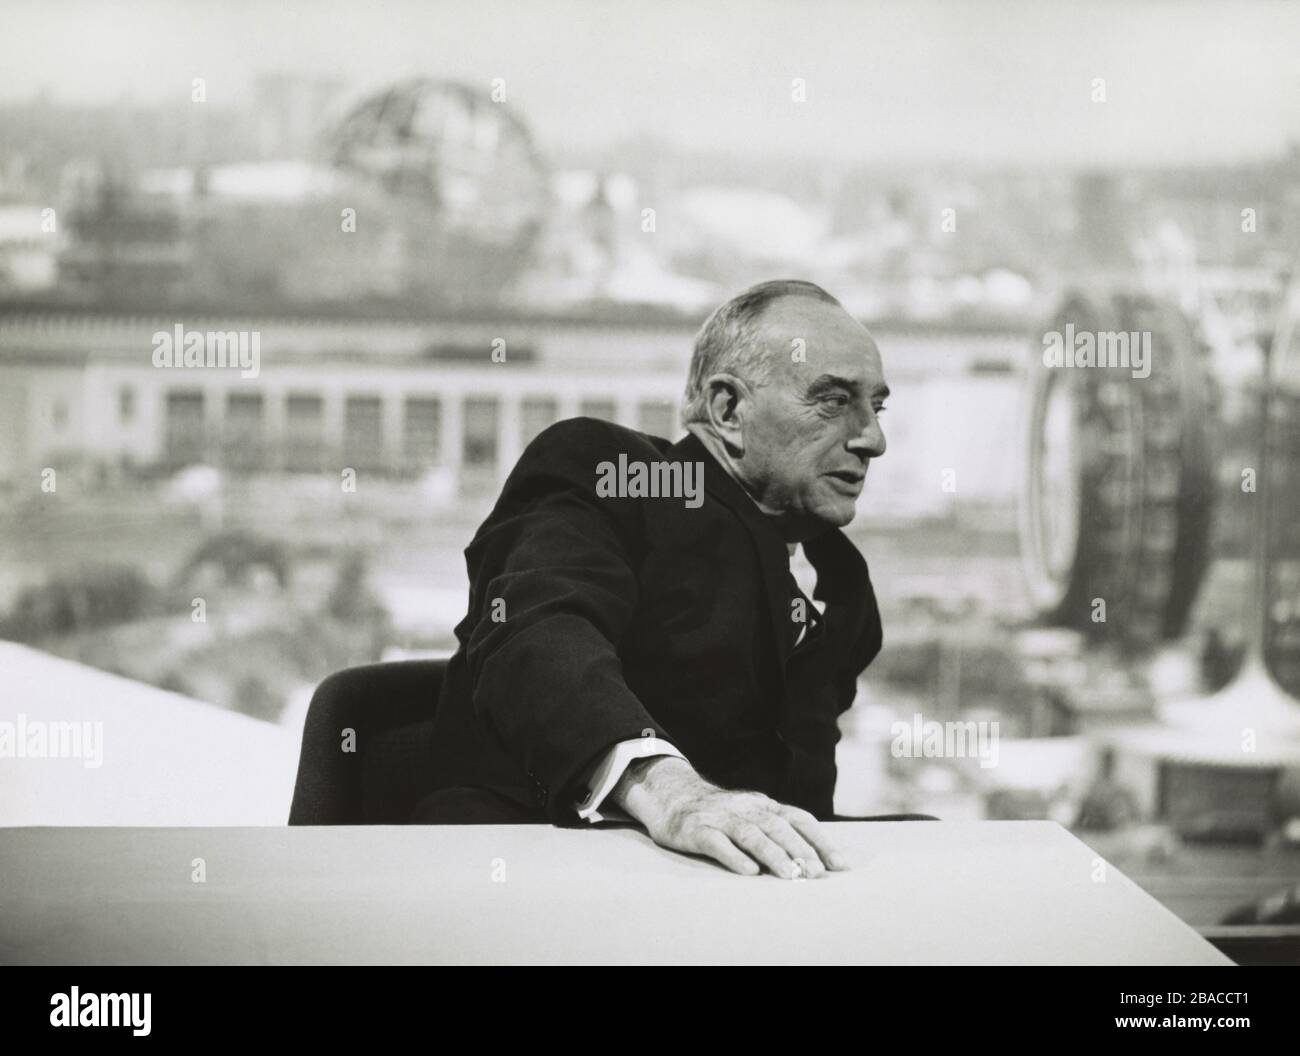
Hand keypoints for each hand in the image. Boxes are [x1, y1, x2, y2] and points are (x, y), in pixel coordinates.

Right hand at [611, 756, 848, 878]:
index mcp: (764, 805)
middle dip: (800, 851)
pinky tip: (748, 871)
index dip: (820, 841)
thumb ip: (777, 830)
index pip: (799, 819)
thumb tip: (813, 860)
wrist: (672, 796)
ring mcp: (721, 818)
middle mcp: (746, 808)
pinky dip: (735, 857)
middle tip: (816, 874)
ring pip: (751, 834)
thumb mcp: (752, 814)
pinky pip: (718, 843)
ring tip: (789, 876)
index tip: (839, 864)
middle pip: (778, 827)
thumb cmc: (721, 814)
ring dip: (773, 855)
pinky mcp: (697, 830)